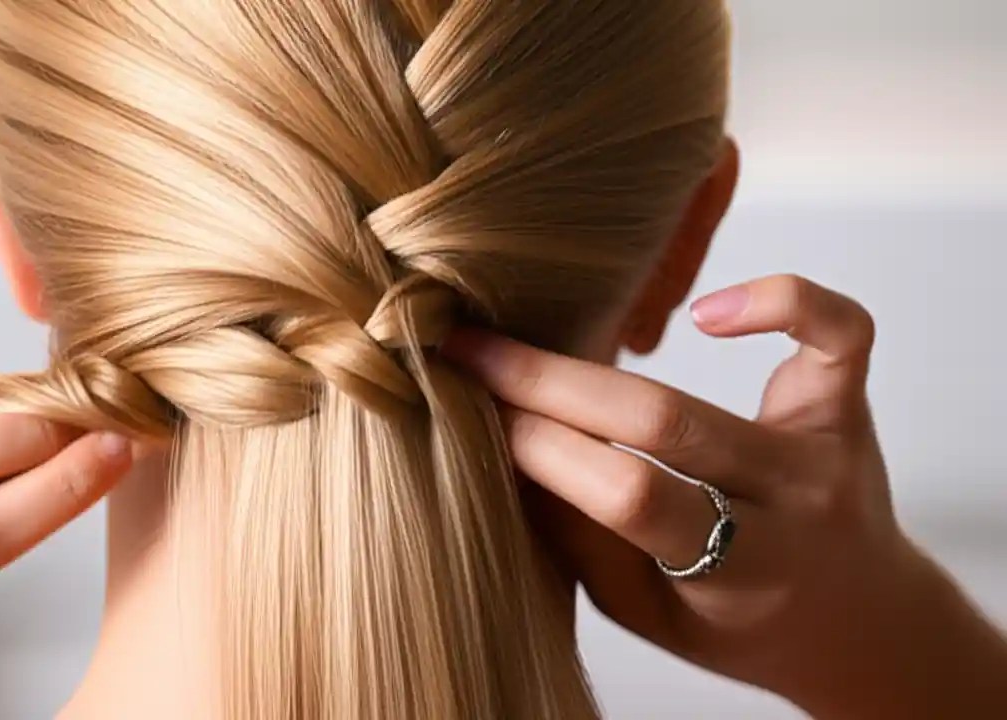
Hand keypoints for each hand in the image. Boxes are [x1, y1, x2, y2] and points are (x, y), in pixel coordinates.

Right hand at [446, 274, 1006, 718]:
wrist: (857, 620)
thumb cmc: (735, 621)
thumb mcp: (648, 613)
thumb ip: (584, 542)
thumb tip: (505, 449)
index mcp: (740, 575)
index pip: (632, 495)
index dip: (546, 448)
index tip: (474, 412)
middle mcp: (793, 505)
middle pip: (663, 424)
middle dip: (548, 384)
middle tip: (474, 353)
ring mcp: (826, 447)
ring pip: (710, 385)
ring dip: (599, 353)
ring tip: (530, 331)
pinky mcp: (848, 403)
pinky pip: (839, 330)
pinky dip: (779, 300)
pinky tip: (706, 312)